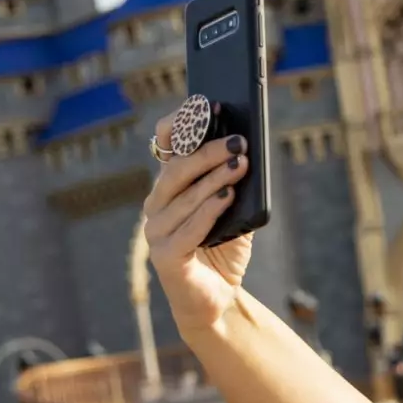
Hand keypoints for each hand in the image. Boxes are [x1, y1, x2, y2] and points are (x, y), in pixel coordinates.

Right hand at [143, 107, 253, 336]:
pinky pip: (188, 229)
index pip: (165, 147)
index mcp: (169, 187)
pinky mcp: (166, 257)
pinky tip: (228, 196)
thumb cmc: (223, 248)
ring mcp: (157, 232)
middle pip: (177, 170)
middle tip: (238, 140)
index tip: (207, 105)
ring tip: (240, 164)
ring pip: (184, 197)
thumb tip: (245, 149)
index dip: (181, 124)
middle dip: (209, 151)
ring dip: (215, 178)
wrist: (218, 297)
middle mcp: (157, 206)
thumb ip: (233, 181)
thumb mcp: (234, 207)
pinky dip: (210, 210)